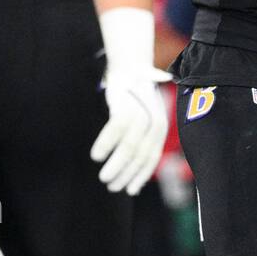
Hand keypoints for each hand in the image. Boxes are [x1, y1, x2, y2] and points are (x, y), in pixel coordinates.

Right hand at [90, 8, 170, 194]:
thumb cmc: (136, 96)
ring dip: (116, 165)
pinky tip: (96, 156)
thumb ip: (143, 140)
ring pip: (128, 146)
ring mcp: (140, 112)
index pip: (152, 156)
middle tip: (112, 186)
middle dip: (126, 174)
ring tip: (104, 178)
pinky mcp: (125, 105)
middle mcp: (154, 120)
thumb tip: (137, 173)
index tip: (130, 190)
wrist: (130, 65)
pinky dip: (105, 144)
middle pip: (140, 154)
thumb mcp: (145, 116)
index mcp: (160, 125)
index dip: (141, 175)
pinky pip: (115, 130)